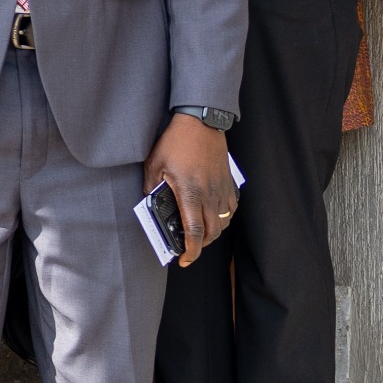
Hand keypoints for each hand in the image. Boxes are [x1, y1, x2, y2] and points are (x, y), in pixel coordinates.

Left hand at [145, 111, 234, 265]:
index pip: (194, 231)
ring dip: (212, 233)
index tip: (184, 260)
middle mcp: (210, 194)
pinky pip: (230, 208)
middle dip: (201, 245)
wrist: (200, 123)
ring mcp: (222, 189)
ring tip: (199, 233)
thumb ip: (152, 187)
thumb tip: (151, 203)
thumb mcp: (155, 164)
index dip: (191, 250)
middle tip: (188, 247)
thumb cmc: (176, 141)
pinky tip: (212, 216)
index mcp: (190, 193)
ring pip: (223, 222)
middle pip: (212, 232)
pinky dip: (223, 218)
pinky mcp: (229, 182)